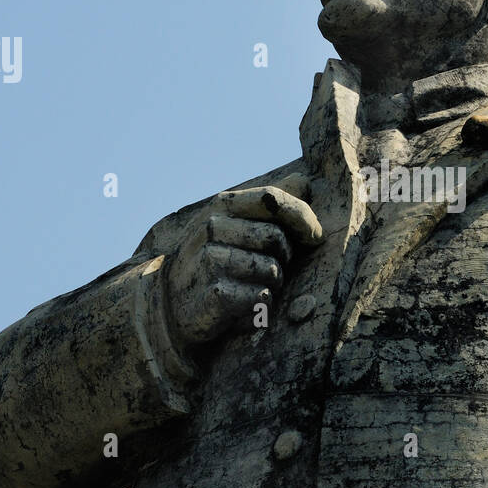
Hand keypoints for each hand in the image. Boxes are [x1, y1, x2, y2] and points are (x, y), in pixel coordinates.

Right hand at [163, 173, 322, 346]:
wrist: (171, 300)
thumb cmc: (215, 257)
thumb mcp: (236, 222)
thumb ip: (271, 203)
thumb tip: (305, 181)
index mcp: (222, 206)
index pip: (272, 198)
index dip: (302, 215)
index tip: (315, 236)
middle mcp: (213, 228)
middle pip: (277, 238)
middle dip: (284, 258)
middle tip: (267, 268)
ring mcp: (210, 260)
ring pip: (273, 271)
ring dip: (273, 284)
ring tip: (252, 286)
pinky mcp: (215, 294)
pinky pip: (262, 297)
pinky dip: (262, 306)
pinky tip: (243, 305)